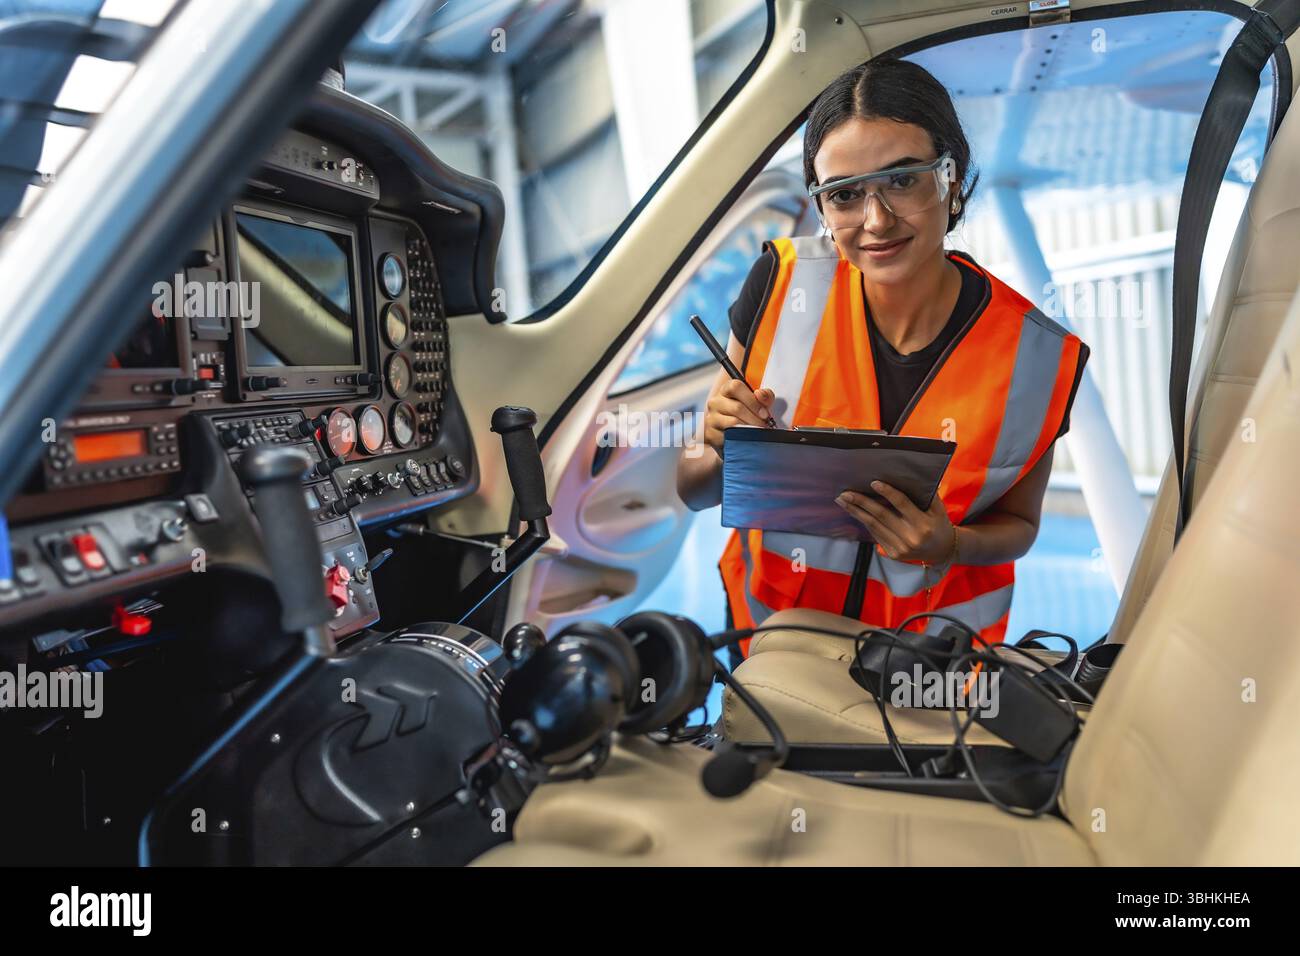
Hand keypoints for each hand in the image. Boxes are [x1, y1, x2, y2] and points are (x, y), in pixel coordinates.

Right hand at [703, 379, 773, 453]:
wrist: (735, 434)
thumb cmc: (749, 414)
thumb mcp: (759, 403)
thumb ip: (764, 396)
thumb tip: (760, 394)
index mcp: (726, 390)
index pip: (735, 387)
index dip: (752, 400)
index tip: (764, 414)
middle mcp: (715, 402)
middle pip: (737, 408)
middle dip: (755, 419)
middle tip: (765, 427)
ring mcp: (711, 418)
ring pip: (733, 424)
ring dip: (749, 430)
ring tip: (758, 434)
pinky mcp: (710, 434)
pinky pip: (727, 437)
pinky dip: (740, 440)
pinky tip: (747, 441)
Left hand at [836, 481, 954, 563]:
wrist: (941, 552)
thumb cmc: (939, 525)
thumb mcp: (938, 509)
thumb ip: (924, 494)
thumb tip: (904, 476)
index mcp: (923, 524)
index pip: (902, 504)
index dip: (887, 493)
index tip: (873, 483)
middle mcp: (911, 538)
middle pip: (882, 515)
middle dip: (862, 502)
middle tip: (846, 493)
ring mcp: (900, 548)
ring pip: (874, 526)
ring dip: (856, 512)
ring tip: (843, 500)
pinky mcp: (893, 554)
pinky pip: (875, 534)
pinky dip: (864, 521)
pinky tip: (854, 511)